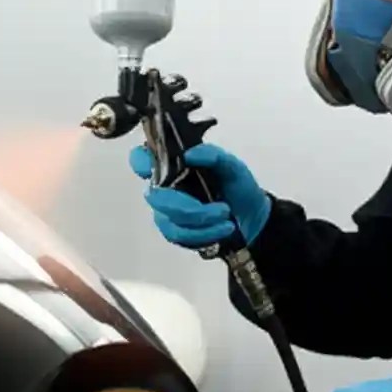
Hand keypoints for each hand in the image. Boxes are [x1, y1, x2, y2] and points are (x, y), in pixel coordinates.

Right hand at [129, 143, 270, 248]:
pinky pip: (179, 236)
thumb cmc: (236, 187)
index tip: (158, 170)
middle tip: (222, 208)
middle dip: (188, 207)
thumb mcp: (232, 166)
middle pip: (156, 197)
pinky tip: (222, 229)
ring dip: (202, 222)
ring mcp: (166, 211)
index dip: (142, 164)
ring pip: (169, 220)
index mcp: (173, 164)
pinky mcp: (174, 232)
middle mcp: (164, 187)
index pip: (141, 160)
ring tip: (227, 218)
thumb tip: (190, 155)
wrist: (250, 218)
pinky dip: (204, 234)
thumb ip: (213, 155)